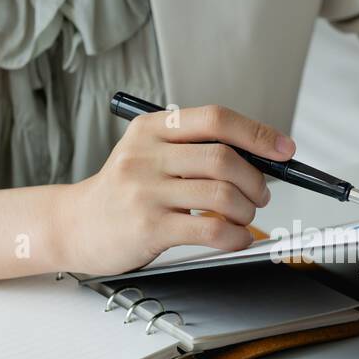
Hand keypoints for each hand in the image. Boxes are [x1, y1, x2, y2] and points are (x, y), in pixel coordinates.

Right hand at [55, 105, 292, 275]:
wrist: (74, 225)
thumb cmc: (124, 192)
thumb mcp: (150, 155)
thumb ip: (194, 149)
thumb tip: (261, 155)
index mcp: (152, 128)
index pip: (215, 119)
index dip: (258, 134)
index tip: (284, 150)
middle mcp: (146, 154)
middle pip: (224, 158)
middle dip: (255, 180)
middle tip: (260, 196)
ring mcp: (145, 190)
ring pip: (221, 195)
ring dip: (246, 211)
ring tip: (243, 219)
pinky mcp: (148, 226)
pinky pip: (210, 229)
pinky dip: (236, 236)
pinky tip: (236, 239)